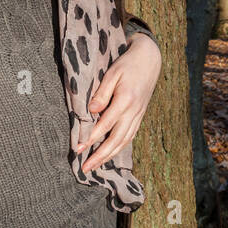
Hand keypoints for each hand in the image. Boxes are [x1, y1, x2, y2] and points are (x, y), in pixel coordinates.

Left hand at [76, 33, 160, 170]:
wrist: (150, 59)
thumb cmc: (128, 63)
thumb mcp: (112, 73)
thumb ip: (102, 93)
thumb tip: (92, 112)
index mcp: (126, 100)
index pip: (106, 125)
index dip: (91, 138)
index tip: (78, 148)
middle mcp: (134, 111)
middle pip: (116, 139)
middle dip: (100, 156)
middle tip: (85, 168)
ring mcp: (139, 114)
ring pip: (124, 141)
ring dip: (109, 156)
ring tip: (95, 166)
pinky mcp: (140, 115)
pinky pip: (130, 136)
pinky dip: (119, 148)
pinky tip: (110, 154)